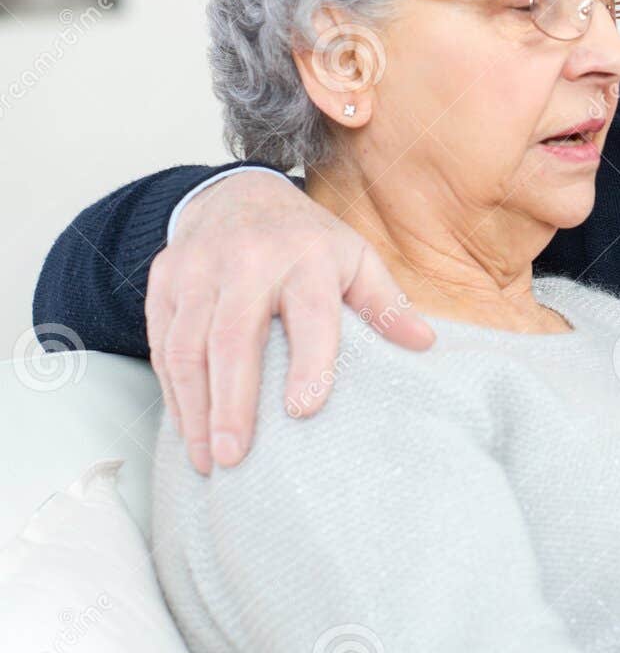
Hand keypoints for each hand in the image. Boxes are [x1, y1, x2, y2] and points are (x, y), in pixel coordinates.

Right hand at [147, 171, 433, 473]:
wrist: (238, 194)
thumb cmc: (306, 241)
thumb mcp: (356, 258)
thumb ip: (385, 303)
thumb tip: (425, 343)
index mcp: (307, 256)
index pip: (310, 314)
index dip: (310, 361)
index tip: (305, 410)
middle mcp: (248, 259)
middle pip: (233, 337)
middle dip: (232, 402)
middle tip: (236, 456)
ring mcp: (198, 269)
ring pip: (187, 345)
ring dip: (195, 407)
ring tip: (207, 458)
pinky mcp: (164, 280)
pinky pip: (161, 342)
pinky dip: (172, 391)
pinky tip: (187, 427)